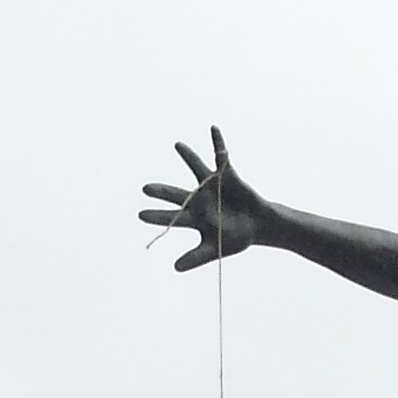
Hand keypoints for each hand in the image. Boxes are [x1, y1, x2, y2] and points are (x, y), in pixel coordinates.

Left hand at [138, 127, 266, 271]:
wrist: (257, 226)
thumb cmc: (234, 239)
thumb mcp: (214, 250)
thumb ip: (195, 258)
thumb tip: (174, 268)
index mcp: (193, 217)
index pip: (172, 217)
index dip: (157, 216)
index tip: (140, 215)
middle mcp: (198, 198)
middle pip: (176, 194)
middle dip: (161, 192)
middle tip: (144, 189)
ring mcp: (211, 185)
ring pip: (196, 169)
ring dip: (188, 157)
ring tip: (177, 145)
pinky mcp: (226, 175)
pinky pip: (222, 156)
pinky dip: (218, 143)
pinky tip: (213, 129)